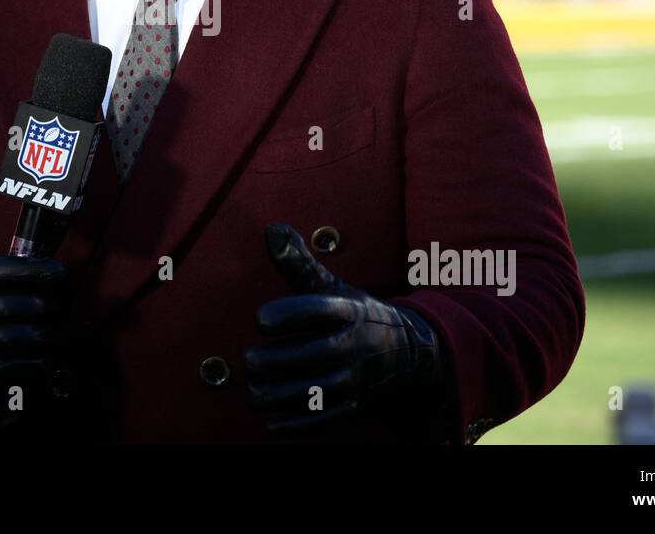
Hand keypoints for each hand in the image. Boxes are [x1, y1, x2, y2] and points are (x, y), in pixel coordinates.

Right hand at [0, 255, 70, 442]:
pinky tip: (44, 359)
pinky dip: (35, 362)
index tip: (59, 273)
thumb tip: (54, 273)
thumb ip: (7, 280)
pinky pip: (11, 366)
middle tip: (63, 311)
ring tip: (58, 336)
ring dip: (47, 336)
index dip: (34, 269)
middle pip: (13, 304)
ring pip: (17, 336)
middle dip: (48, 306)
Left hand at [244, 223, 453, 438]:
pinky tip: (270, 421)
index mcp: (348, 310)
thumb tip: (271, 229)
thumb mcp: (332, 286)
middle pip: (312, 356)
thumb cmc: (354, 314)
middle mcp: (354, 345)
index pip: (319, 310)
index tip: (260, 320)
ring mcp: (355, 379)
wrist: (405, 354)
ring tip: (253, 389)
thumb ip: (299, 263)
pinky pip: (324, 420)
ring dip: (278, 395)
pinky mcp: (353, 405)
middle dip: (274, 361)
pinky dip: (296, 425)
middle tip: (248, 360)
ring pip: (315, 392)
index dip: (289, 314)